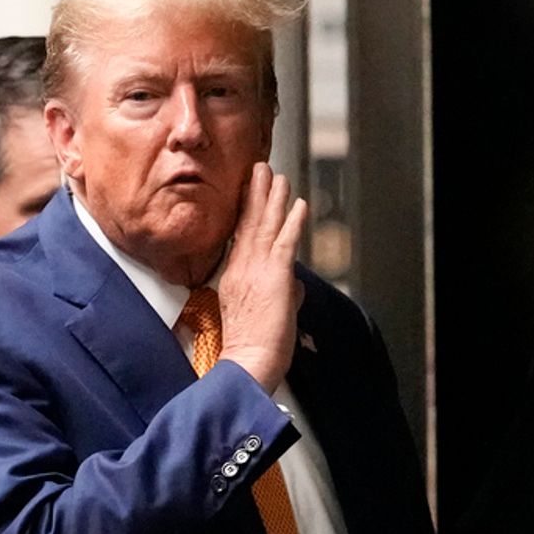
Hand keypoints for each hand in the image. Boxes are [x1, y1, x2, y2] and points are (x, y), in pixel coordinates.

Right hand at [217, 162, 308, 392]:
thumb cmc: (253, 349)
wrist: (247, 364)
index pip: (239, 236)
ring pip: (265, 226)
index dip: (245, 211)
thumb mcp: (266, 315)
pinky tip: (298, 204)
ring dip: (273, 199)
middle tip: (260, 169)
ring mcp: (256, 270)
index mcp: (235, 277)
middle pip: (249, 223)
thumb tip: (296, 287)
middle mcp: (241, 268)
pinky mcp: (274, 277)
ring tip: (278, 176)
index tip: (248, 190)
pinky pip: (284, 241)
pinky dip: (292, 221)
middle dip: (257, 194)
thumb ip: (282, 295)